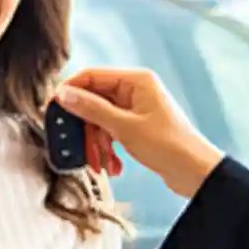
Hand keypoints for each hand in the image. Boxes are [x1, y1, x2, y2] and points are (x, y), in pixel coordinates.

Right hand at [55, 67, 224, 197]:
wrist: (195, 173)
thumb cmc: (168, 146)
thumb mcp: (124, 128)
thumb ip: (92, 109)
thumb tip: (64, 95)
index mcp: (136, 80)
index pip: (92, 76)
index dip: (70, 91)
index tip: (53, 108)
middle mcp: (136, 90)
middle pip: (94, 100)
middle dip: (85, 127)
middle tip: (74, 144)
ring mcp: (137, 108)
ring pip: (101, 120)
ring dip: (97, 143)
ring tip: (100, 163)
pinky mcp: (138, 125)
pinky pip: (112, 132)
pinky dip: (108, 148)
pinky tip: (113, 166)